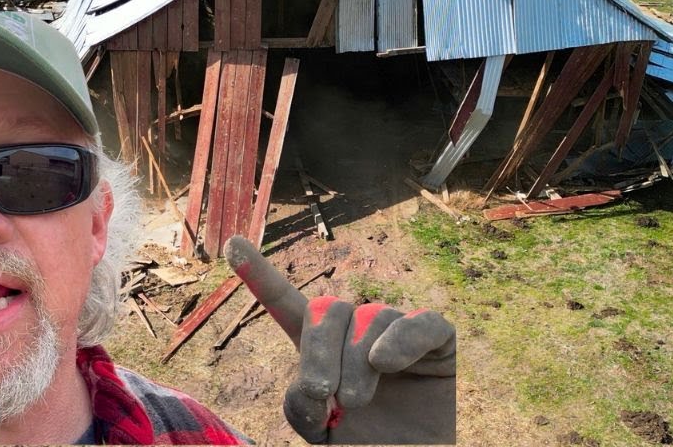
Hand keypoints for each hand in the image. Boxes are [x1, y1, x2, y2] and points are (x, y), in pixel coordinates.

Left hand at [224, 236, 455, 444]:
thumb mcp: (321, 434)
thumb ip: (302, 408)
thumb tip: (310, 385)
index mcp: (324, 353)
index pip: (289, 306)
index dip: (262, 276)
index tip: (232, 245)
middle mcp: (360, 334)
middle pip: (328, 308)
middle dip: (317, 348)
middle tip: (321, 392)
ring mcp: (400, 335)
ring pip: (372, 316)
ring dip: (356, 360)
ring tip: (355, 403)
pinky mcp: (439, 344)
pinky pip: (422, 323)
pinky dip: (402, 338)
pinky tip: (385, 361)